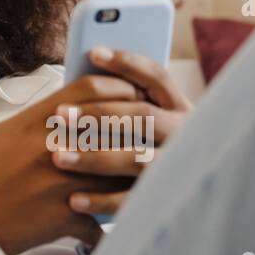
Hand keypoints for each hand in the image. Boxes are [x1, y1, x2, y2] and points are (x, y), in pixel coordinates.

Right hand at [0, 73, 142, 254]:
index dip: (118, 86)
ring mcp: (61, 182)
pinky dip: (111, 221)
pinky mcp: (66, 215)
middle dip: (139, 125)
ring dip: (135, 169)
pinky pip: (102, 218)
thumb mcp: (6, 134)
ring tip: (149, 168)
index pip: (88, 89)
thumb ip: (41, 119)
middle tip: (154, 126)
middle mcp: (52, 147)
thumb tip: (71, 108)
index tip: (133, 90)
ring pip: (117, 170)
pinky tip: (122, 223)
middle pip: (113, 126)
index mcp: (36, 122)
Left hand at [50, 46, 193, 218]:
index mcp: (179, 109)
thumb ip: (127, 106)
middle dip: (99, 113)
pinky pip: (131, 199)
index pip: (157, 77)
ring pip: (136, 157)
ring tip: (58, 156)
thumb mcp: (150, 125)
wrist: (196, 201)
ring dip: (94, 156)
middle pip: (142, 116)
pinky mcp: (165, 200)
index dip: (128, 63)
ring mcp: (177, 169)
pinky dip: (101, 200)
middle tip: (60, 115)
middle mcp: (183, 135)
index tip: (94, 53)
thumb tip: (82, 83)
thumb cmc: (148, 151)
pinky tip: (73, 200)